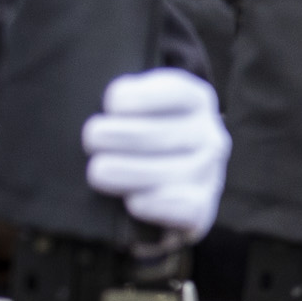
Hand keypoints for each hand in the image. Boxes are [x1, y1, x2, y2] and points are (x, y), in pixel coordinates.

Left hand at [83, 69, 230, 240]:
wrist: (167, 183)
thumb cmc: (141, 137)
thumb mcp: (139, 107)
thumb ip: (126, 103)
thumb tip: (100, 122)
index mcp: (196, 101)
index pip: (176, 93)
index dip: (140, 98)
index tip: (111, 105)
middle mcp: (209, 135)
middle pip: (162, 134)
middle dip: (119, 136)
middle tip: (92, 140)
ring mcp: (209, 173)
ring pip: (170, 172)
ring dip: (127, 171)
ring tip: (98, 171)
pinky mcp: (202, 207)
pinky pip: (185, 207)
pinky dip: (156, 204)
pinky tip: (133, 201)